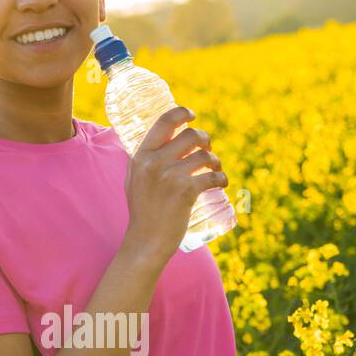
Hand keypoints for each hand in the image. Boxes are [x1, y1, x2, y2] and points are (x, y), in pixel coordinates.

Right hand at [123, 105, 227, 267]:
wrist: (145, 242)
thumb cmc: (142, 213)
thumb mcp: (134, 181)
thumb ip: (144, 161)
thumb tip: (162, 142)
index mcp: (141, 157)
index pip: (164, 122)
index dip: (182, 113)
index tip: (192, 115)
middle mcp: (154, 163)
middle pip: (190, 135)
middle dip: (205, 139)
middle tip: (208, 150)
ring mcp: (170, 177)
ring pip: (204, 155)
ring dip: (215, 160)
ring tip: (215, 168)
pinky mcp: (185, 191)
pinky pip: (212, 176)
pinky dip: (221, 178)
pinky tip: (222, 182)